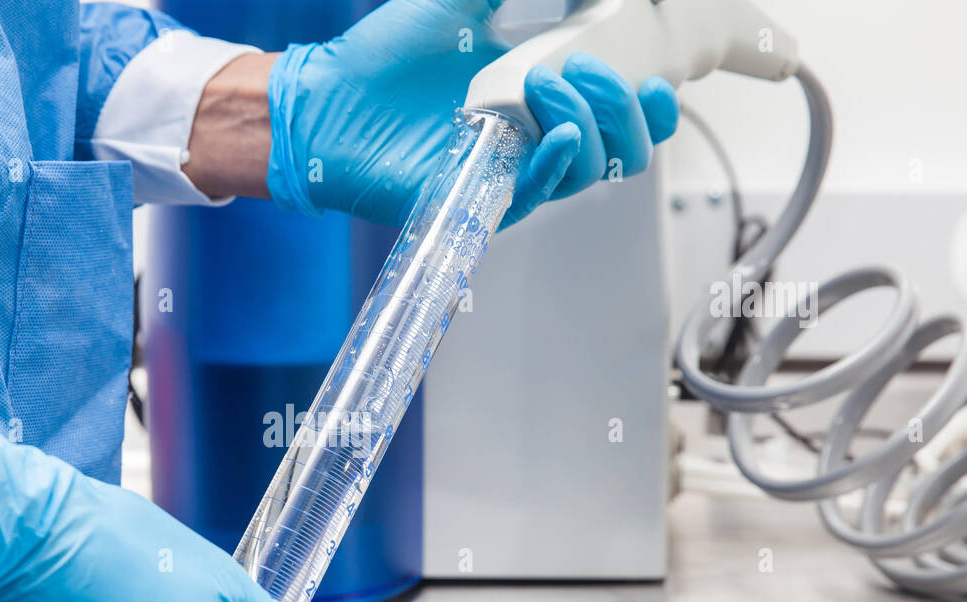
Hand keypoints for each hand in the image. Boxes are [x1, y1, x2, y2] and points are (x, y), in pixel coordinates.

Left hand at [266, 0, 680, 227]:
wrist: (327, 102)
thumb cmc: (384, 58)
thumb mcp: (459, 1)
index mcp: (546, 99)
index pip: (625, 117)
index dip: (653, 104)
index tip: (655, 76)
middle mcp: (537, 140)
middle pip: (624, 150)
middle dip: (623, 108)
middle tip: (587, 69)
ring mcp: (512, 173)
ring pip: (589, 172)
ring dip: (586, 124)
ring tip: (548, 83)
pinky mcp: (483, 201)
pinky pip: (539, 194)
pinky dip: (557, 164)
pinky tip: (558, 132)